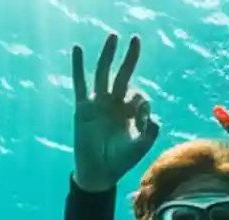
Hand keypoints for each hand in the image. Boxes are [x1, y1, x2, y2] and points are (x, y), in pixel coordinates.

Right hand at [70, 33, 160, 192]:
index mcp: (130, 112)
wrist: (99, 173)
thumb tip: (147, 108)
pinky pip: (80, 83)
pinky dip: (78, 66)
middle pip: (123, 75)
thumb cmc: (121, 161)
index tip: (140, 117)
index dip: (141, 102)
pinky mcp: (83, 108)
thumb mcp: (141, 147)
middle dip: (130, 58)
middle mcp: (114, 104)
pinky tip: (78, 49)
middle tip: (135, 38)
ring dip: (108, 55)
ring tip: (113, 36)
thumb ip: (150, 130)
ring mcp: (98, 104)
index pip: (138, 96)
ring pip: (103, 74)